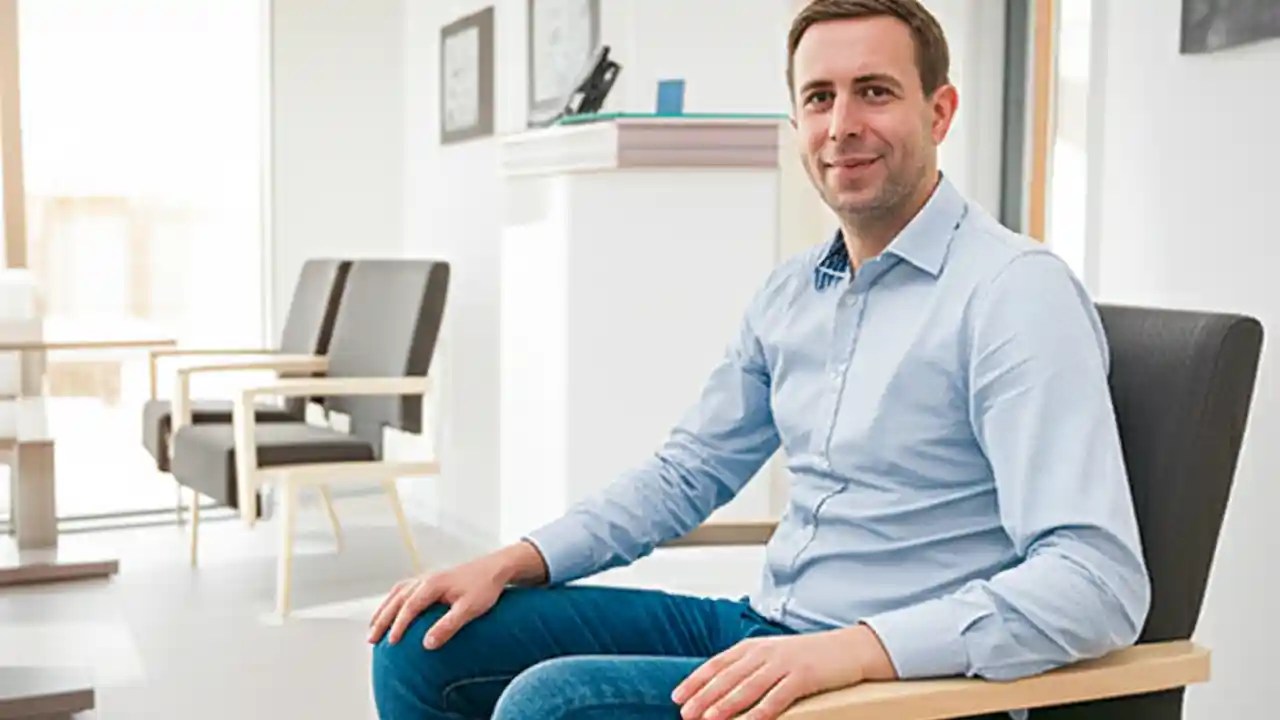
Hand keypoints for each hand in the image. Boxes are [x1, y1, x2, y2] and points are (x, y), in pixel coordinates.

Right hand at [366, 541, 546, 647]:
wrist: (496, 567)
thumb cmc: (485, 587)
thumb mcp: (469, 609)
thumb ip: (448, 626)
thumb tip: (426, 644)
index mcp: (433, 584)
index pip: (409, 607)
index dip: (398, 625)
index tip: (390, 642)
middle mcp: (426, 579)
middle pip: (397, 599)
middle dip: (382, 619)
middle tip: (370, 639)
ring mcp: (427, 577)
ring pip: (397, 593)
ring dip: (383, 610)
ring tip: (373, 628)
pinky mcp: (431, 579)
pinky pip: (404, 589)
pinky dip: (393, 600)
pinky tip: (391, 610)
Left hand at [670, 624, 894, 719]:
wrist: (848, 648)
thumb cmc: (808, 656)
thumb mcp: (773, 656)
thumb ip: (748, 668)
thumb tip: (719, 688)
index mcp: (754, 647)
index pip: (717, 664)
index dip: (695, 681)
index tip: (677, 697)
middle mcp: (765, 653)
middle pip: (728, 677)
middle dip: (703, 696)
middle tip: (685, 713)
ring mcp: (784, 663)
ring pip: (748, 687)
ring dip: (726, 705)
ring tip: (707, 719)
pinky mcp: (803, 676)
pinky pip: (778, 697)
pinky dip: (762, 711)